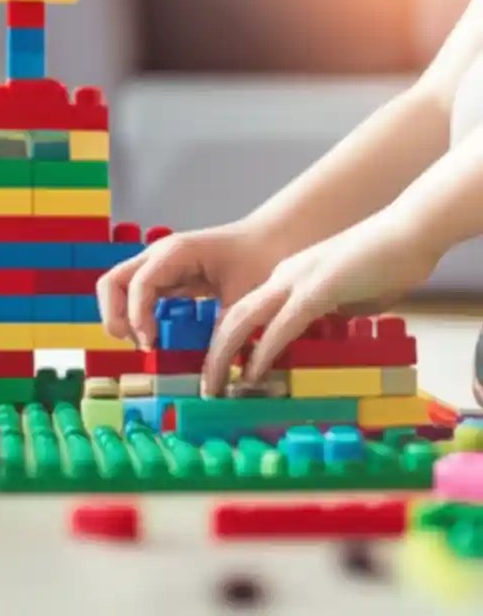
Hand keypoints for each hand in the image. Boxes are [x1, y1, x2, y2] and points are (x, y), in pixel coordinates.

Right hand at [97, 222, 277, 346]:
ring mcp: (157, 267)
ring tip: (146, 343)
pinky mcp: (164, 278)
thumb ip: (222, 335)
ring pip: (118, 290)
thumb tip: (209, 378)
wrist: (273, 238)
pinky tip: (158, 336)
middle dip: (115, 317)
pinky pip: (136, 298)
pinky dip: (137, 318)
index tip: (150, 345)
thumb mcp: (243, 300)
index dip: (138, 317)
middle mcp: (157, 257)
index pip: (138, 284)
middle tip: (138, 345)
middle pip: (112, 283)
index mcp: (175, 253)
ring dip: (122, 318)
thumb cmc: (261, 259)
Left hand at [202, 212, 438, 394]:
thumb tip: (328, 328)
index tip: (223, 373)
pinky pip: (281, 325)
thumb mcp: (351, 297)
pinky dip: (262, 352)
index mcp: (288, 278)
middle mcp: (283, 277)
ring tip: (215, 387)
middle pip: (234, 318)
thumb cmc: (390, 262)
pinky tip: (251, 373)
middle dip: (215, 354)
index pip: (248, 314)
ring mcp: (296, 281)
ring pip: (243, 319)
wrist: (411, 229)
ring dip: (224, 356)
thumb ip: (332, 313)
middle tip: (206, 388)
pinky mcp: (317, 289)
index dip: (230, 344)